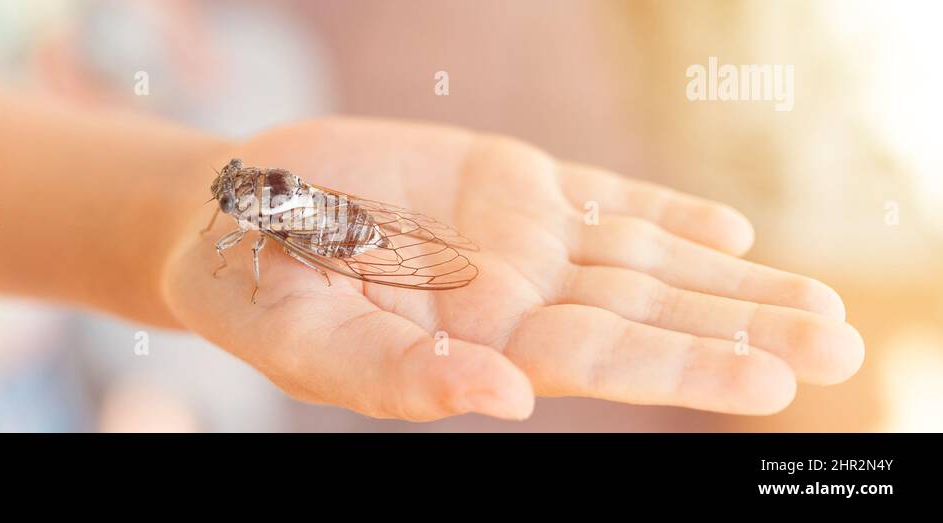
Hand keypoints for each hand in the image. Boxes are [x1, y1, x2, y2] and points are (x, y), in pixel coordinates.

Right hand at [161, 117, 862, 420]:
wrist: (230, 217)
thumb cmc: (254, 294)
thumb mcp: (313, 344)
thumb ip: (405, 377)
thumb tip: (508, 397)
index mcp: (480, 344)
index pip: (605, 362)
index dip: (686, 368)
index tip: (773, 379)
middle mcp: (517, 296)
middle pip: (649, 313)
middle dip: (740, 329)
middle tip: (836, 344)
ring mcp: (519, 237)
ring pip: (645, 258)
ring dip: (730, 280)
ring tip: (817, 306)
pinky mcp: (507, 182)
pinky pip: (603, 197)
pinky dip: (666, 212)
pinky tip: (729, 229)